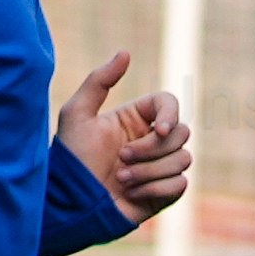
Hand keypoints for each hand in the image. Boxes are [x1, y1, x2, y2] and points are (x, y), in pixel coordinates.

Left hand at [53, 48, 191, 216]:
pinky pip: (181, 184)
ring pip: (183, 159)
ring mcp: (158, 167)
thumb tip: (125, 52)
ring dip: (150, 171)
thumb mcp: (77, 114)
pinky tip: (132, 195)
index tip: (158, 130)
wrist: (70, 203)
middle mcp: (150, 141)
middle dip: (153, 148)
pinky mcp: (163, 193)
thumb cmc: (71, 159)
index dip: (170, 114)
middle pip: (182, 132)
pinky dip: (157, 190)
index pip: (170, 103)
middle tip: (121, 159)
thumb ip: (99, 81)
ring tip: (121, 179)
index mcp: (135, 119)